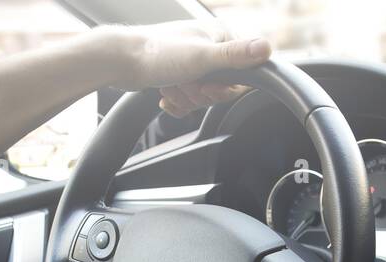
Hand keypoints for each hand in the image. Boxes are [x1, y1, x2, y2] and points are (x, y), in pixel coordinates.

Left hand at [100, 21, 271, 117]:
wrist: (119, 60)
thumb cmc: (157, 55)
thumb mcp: (202, 57)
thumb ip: (235, 56)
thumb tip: (266, 49)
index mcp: (219, 36)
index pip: (241, 75)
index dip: (223, 89)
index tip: (206, 88)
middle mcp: (208, 45)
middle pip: (220, 88)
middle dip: (200, 95)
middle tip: (184, 86)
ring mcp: (192, 59)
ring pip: (203, 95)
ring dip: (186, 98)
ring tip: (170, 87)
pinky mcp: (177, 72)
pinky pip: (188, 97)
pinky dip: (177, 101)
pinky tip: (165, 94)